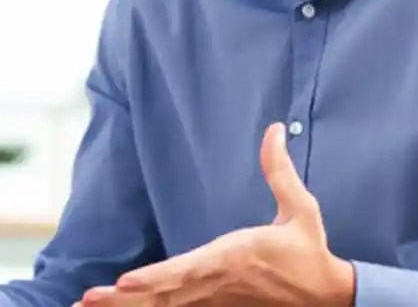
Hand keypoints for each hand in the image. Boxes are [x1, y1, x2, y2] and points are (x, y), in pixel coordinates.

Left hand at [75, 123, 354, 306]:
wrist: (328, 297)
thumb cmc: (309, 251)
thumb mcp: (301, 209)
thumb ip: (280, 171)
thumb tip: (275, 128)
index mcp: (233, 257)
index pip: (188, 269)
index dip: (156, 277)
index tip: (126, 281)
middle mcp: (218, 283)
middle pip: (165, 294)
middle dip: (126, 299)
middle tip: (89, 300)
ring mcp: (215, 301)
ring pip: (166, 306)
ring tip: (88, 306)